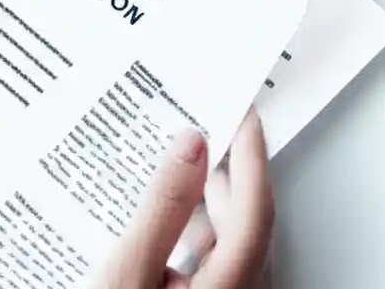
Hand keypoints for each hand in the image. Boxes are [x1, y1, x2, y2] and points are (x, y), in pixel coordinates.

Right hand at [97, 109, 273, 288]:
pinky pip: (211, 264)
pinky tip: (160, 225)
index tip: (242, 113)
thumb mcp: (129, 272)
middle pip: (244, 222)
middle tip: (201, 128)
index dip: (249, 153)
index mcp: (233, 283)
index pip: (255, 205)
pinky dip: (190, 235)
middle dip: (221, 172)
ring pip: (226, 244)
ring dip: (202, 205)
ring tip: (172, 168)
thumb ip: (163, 210)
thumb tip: (188, 150)